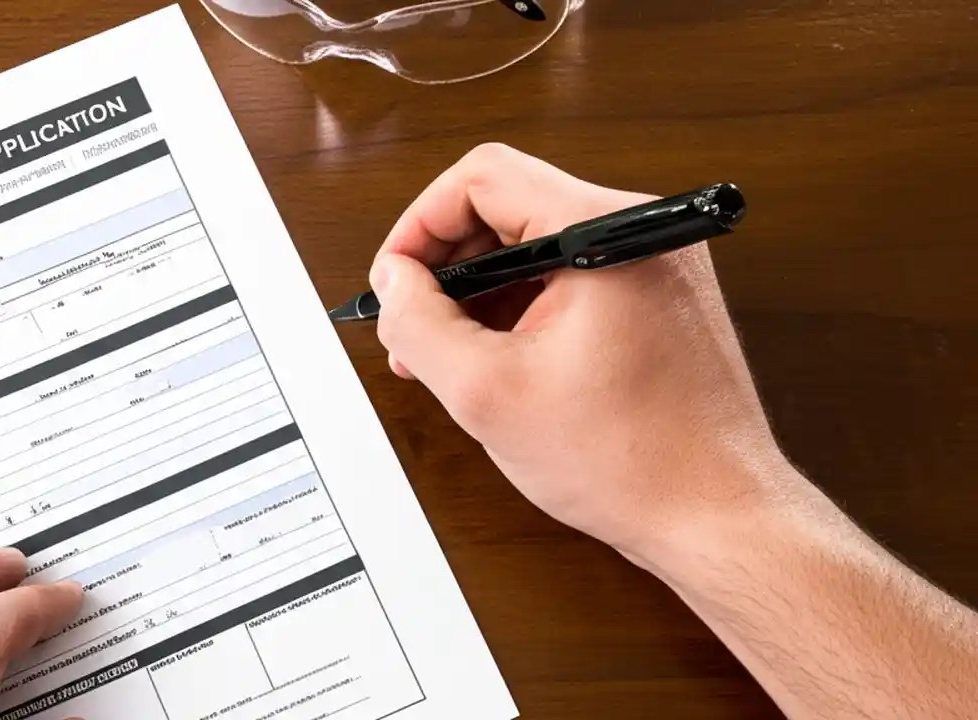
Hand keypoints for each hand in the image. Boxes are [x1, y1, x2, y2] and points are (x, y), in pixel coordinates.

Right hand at [370, 143, 796, 565]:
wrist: (715, 516)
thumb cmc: (634, 462)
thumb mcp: (487, 393)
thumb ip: (419, 325)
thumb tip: (393, 282)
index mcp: (604, 232)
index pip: (483, 178)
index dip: (421, 224)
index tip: (397, 276)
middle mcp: (638, 230)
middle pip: (508, 206)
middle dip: (446, 265)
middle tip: (411, 323)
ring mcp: (654, 262)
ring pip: (534, 244)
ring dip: (480, 292)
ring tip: (449, 355)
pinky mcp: (657, 295)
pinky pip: (568, 277)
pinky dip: (521, 308)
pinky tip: (496, 359)